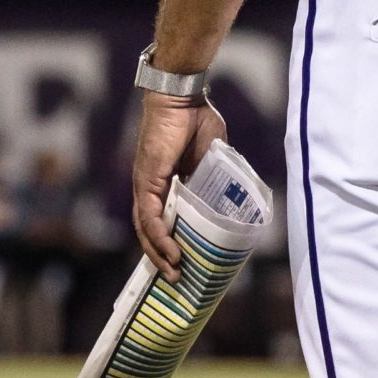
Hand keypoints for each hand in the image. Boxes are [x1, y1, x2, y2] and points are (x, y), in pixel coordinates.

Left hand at [131, 93, 227, 280]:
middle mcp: (149, 189)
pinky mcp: (146, 182)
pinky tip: (171, 253)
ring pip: (146, 230)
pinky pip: (149, 217)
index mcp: (163, 185)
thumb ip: (215, 176)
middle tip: (178, 279)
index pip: (160, 221)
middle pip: (149, 232)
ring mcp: (144, 186)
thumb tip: (232, 195)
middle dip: (161, 259)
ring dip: (159, 255)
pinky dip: (159, 238)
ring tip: (175, 274)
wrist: (184, 98)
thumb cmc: (197, 121)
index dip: (167, 244)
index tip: (182, 264)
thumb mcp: (212, 157)